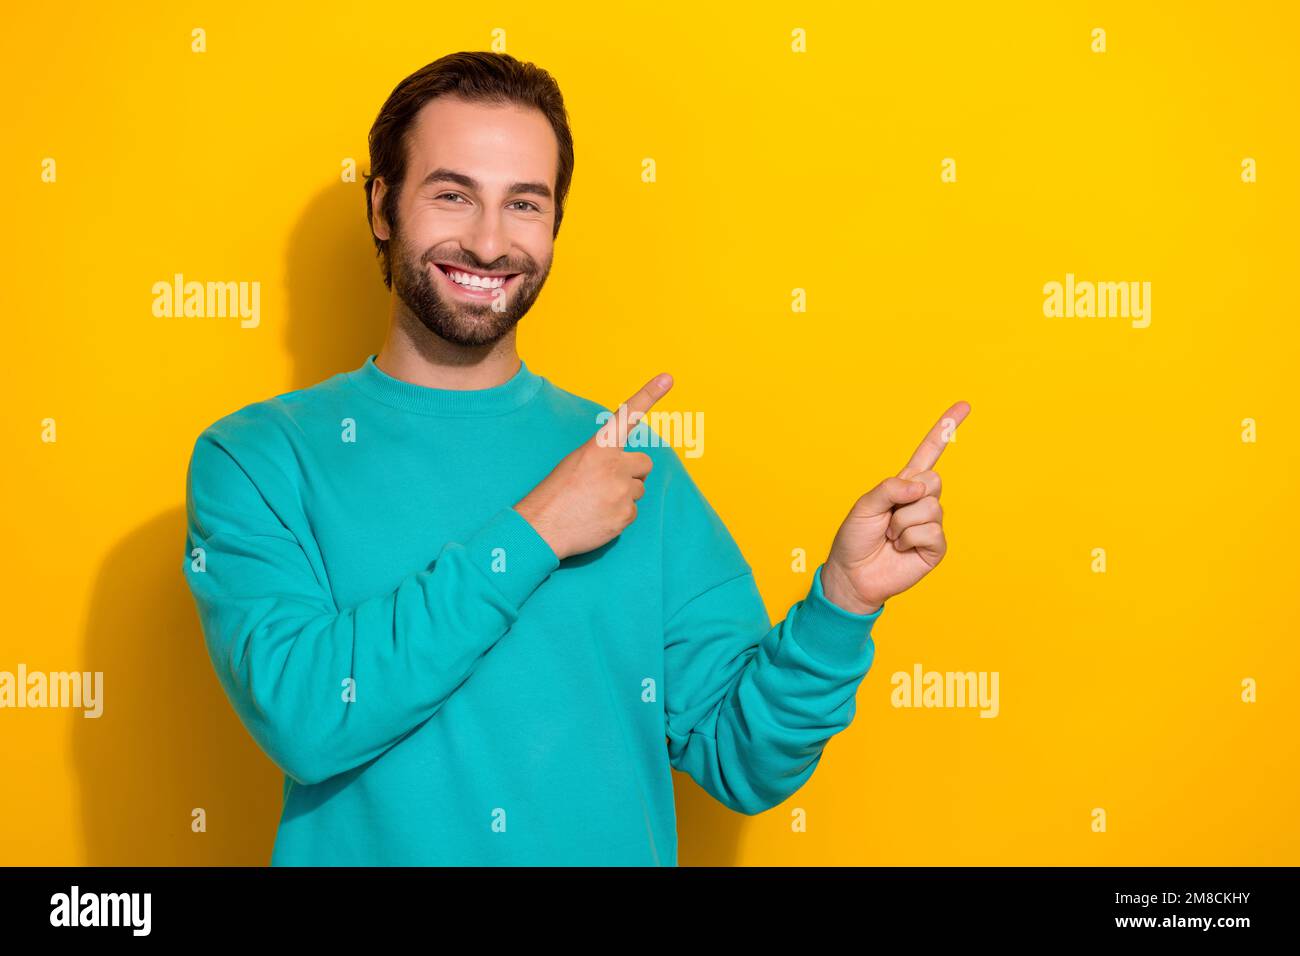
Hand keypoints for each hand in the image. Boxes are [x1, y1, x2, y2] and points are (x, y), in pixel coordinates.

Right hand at [515, 373, 673, 559]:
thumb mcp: (575, 462)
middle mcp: (615, 466)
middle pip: (644, 464)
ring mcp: (623, 491)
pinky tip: (598, 517)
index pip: (627, 416)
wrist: (542, 527)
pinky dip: (619, 515)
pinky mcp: (626, 515)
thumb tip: (627, 468)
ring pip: (638, 489)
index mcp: (599, 447)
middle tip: (607, 483)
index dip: (649, 395)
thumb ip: (603, 457)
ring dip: (623, 494)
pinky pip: (632, 511)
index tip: (667, 378)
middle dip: (632, 472)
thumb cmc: (556, 493)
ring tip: (596, 502)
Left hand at [821, 401, 970, 613]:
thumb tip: (921, 487)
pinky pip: (932, 532)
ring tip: (890, 536)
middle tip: (887, 518)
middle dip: (906, 498)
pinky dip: (909, 539)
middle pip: (933, 480)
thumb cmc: (855, 539)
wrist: (853, 575)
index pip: (929, 453)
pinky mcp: (936, 547)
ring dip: (901, 524)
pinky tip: (900, 548)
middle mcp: (921, 501)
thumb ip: (890, 488)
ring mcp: (931, 524)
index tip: (964, 406)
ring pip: (929, 508)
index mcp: (904, 486)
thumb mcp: (864, 505)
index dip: (946, 430)